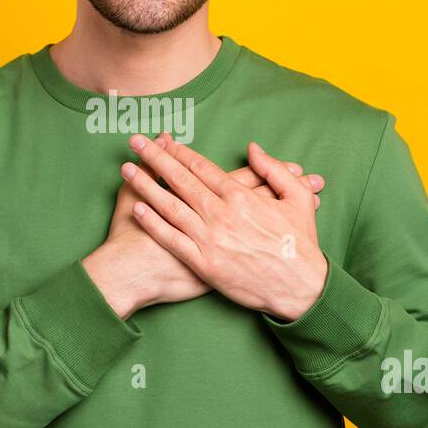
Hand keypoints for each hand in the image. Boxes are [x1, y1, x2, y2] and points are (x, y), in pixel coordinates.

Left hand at [121, 134, 328, 321]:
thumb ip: (274, 169)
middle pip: (180, 180)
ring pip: (170, 206)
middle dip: (155, 158)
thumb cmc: (301, 243)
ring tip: (126, 169)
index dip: (179, 152)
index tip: (162, 139)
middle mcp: (221, 215)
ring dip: (146, 185)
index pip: (202, 168)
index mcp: (241, 197)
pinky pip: (172, 240)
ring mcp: (210, 240)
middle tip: (135, 142)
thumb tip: (252, 148)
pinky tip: (137, 208)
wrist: (300, 288)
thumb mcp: (298, 199)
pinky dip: (153, 223)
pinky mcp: (204, 264)